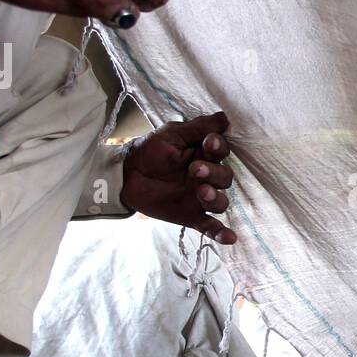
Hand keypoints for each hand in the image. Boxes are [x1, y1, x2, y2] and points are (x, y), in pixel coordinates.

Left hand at [120, 112, 236, 243]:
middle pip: (225, 177)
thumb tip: (225, 117)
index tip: (209, 142)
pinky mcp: (191, 216)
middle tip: (194, 169)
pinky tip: (230, 238)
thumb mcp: (172, 134)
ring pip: (221, 202)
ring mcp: (200, 198)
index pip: (222, 152)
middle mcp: (207, 177)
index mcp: (205, 155)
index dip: (219, 147)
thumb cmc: (150, 150)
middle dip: (214, 173)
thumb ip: (198, 127)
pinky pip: (211, 227)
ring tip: (202, 192)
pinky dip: (221, 233)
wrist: (126, 174)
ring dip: (216, 197)